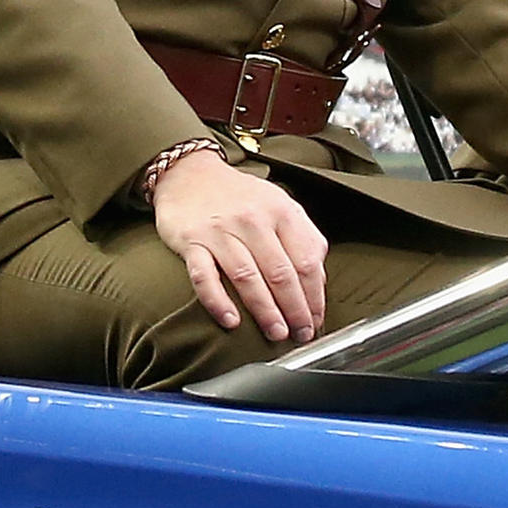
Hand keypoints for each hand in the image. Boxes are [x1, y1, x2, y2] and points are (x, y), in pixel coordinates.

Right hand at [152, 151, 331, 343]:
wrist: (189, 173)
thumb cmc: (240, 197)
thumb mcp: (280, 205)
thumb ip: (302, 238)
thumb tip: (318, 280)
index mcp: (282, 211)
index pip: (307, 260)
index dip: (315, 296)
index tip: (316, 319)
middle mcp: (253, 220)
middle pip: (281, 273)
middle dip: (295, 310)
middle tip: (300, 334)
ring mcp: (221, 231)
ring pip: (247, 277)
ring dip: (265, 311)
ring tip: (276, 333)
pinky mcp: (192, 241)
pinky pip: (205, 276)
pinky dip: (218, 301)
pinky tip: (231, 321)